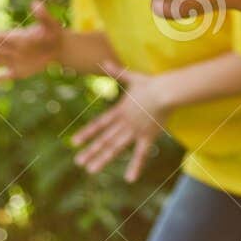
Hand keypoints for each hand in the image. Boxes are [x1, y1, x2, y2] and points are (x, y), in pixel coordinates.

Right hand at [0, 1, 64, 88]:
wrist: (59, 47)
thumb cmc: (54, 32)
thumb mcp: (50, 23)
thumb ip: (42, 15)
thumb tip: (35, 3)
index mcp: (17, 37)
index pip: (0, 37)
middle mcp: (11, 49)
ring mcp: (13, 61)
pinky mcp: (17, 72)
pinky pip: (2, 77)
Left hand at [70, 63, 170, 181]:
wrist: (167, 90)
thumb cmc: (152, 83)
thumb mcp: (133, 77)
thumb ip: (117, 72)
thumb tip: (104, 61)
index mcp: (119, 111)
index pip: (99, 124)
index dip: (86, 133)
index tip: (73, 142)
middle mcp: (124, 123)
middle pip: (104, 139)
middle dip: (90, 151)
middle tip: (78, 162)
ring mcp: (135, 131)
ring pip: (116, 147)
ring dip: (103, 159)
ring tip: (91, 170)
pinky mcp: (148, 137)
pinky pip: (141, 154)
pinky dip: (136, 167)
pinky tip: (129, 179)